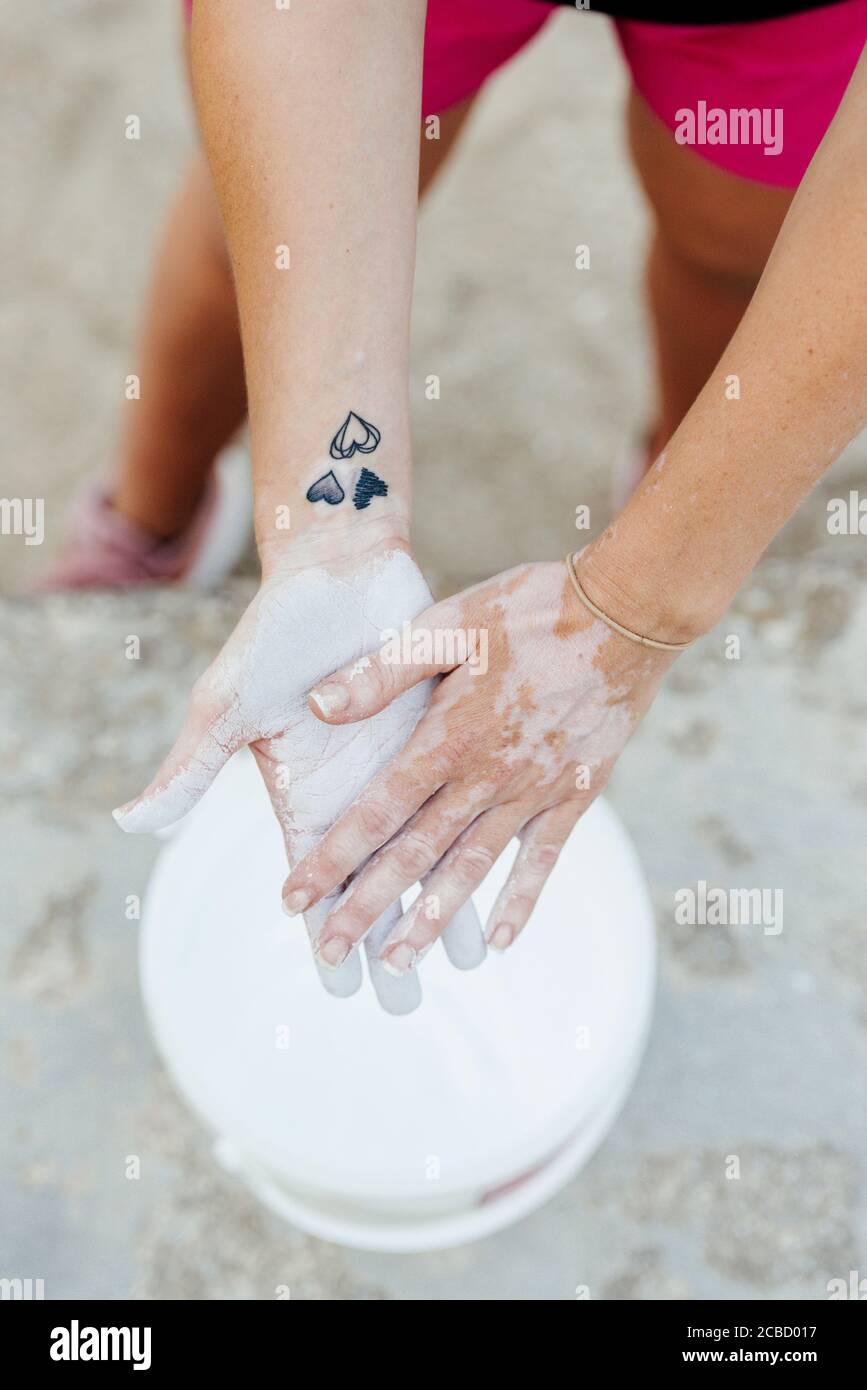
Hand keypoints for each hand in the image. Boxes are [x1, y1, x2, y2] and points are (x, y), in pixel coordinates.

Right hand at [112, 543, 484, 1013]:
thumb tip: (132, 821)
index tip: (340, 984)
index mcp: (307, 794)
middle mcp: (359, 792)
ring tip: (468, 961)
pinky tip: (507, 873)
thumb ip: (193, 764)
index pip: (317, 878)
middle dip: (387, 937)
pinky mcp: (447, 736)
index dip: (327, 929)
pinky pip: (470, 801)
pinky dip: (484, 836)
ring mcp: (406, 768)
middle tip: (405, 1004)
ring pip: (428, 853)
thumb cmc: (279, 631)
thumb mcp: (231, 699)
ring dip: (443, 903)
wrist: (341, 569)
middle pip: (376, 882)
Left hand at [282, 558, 677, 971]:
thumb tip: (319, 705)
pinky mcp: (575, 795)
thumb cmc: (531, 610)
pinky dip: (521, 902)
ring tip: (398, 964)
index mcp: (448, 738)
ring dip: (433, 920)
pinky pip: (543, 860)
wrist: (626, 613)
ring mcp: (533, 791)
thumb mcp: (447, 623)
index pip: (376, 812)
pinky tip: (500, 943)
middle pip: (415, 855)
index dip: (332, 858)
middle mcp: (486, 777)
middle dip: (366, 907)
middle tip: (330, 953)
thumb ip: (382, 670)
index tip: (293, 899)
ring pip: (472, 869)